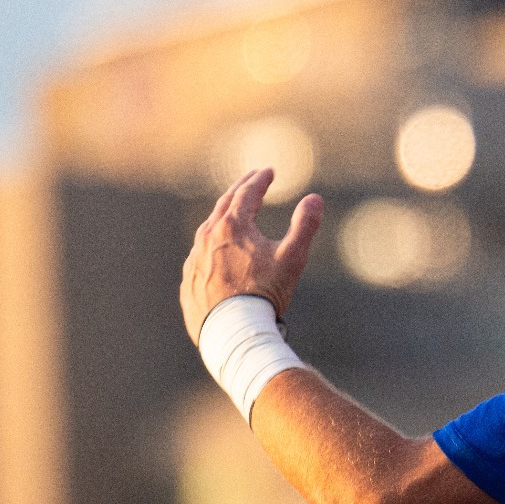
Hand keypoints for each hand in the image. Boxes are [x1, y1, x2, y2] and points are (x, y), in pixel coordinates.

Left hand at [180, 169, 323, 344]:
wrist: (233, 332)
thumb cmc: (264, 294)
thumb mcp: (292, 258)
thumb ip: (305, 225)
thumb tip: (315, 198)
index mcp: (232, 226)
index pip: (247, 193)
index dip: (260, 180)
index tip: (269, 172)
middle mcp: (207, 237)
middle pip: (224, 204)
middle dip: (239, 189)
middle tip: (251, 180)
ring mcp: (194, 259)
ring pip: (208, 228)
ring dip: (222, 216)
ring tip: (232, 213)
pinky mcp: (189, 280)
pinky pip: (199, 254)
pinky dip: (211, 244)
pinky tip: (216, 252)